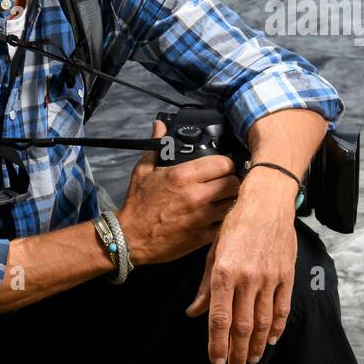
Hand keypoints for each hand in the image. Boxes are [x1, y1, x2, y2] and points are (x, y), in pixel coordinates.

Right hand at [117, 119, 239, 266]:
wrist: (130, 238)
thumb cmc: (138, 204)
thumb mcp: (143, 170)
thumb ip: (156, 145)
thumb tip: (159, 125)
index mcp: (183, 175)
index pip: (224, 163)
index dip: (226, 164)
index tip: (221, 167)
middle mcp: (196, 195)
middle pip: (234, 183)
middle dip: (231, 181)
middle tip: (225, 183)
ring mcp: (201, 217)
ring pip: (234, 203)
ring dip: (230, 200)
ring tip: (223, 199)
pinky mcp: (203, 236)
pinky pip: (225, 224)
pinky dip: (224, 220)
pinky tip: (217, 217)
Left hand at [185, 174, 297, 363]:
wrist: (267, 203)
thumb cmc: (237, 224)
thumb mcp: (213, 252)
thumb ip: (204, 286)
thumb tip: (193, 313)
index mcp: (224, 272)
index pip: (219, 318)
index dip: (217, 344)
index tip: (216, 360)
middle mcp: (247, 278)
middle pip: (242, 326)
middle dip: (238, 351)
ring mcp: (269, 278)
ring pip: (264, 321)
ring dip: (258, 345)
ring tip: (253, 358)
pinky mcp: (286, 275)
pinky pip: (282, 308)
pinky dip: (277, 327)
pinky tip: (272, 339)